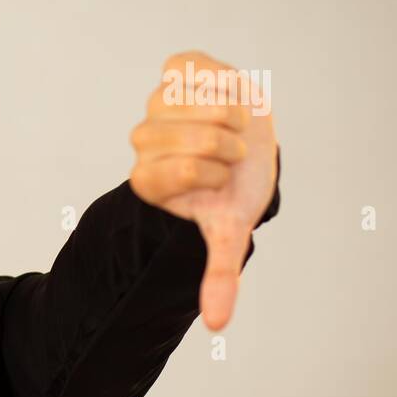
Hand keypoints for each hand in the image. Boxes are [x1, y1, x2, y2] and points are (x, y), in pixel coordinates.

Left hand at [129, 51, 277, 330]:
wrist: (252, 146)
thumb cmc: (235, 191)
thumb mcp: (228, 231)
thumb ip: (220, 275)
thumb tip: (219, 326)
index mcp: (148, 181)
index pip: (174, 172)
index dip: (209, 173)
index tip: (219, 180)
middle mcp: (144, 142)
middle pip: (193, 138)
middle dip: (226, 146)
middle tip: (229, 153)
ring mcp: (158, 104)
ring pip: (198, 103)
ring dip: (228, 114)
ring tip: (230, 126)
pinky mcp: (177, 71)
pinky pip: (197, 69)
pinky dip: (222, 80)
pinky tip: (224, 95)